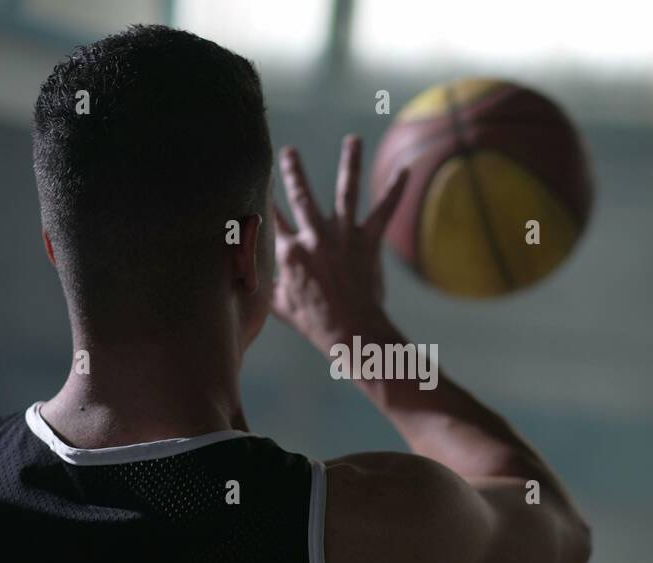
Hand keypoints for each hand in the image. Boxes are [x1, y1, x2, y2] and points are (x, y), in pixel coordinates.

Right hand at [272, 135, 408, 352]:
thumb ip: (266, 287)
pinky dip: (395, 190)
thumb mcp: (280, 307)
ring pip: (345, 191)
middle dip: (294, 172)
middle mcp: (315, 237)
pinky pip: (384, 210)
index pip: (271, 220)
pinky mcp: (368, 242)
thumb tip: (247, 282)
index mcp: (289, 252)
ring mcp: (343, 237)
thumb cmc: (314, 323)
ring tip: (351, 140)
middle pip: (302, 197)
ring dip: (349, 163)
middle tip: (288, 152)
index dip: (262, 201)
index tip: (253, 182)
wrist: (351, 331)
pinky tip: (405, 171)